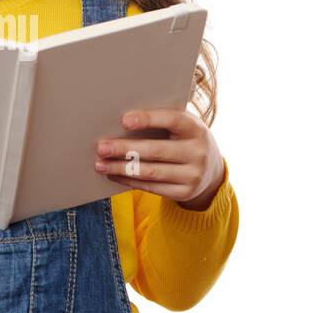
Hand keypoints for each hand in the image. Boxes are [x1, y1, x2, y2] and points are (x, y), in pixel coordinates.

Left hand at [93, 108, 225, 210]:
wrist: (211, 170)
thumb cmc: (185, 140)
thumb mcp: (183, 127)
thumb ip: (162, 122)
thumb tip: (122, 122)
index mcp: (196, 129)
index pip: (172, 120)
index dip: (148, 119)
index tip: (124, 120)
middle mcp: (198, 153)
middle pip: (156, 150)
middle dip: (125, 149)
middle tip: (101, 147)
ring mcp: (193, 175)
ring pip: (150, 172)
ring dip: (121, 168)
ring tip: (100, 164)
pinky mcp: (184, 193)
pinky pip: (151, 187)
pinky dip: (128, 181)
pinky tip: (113, 174)